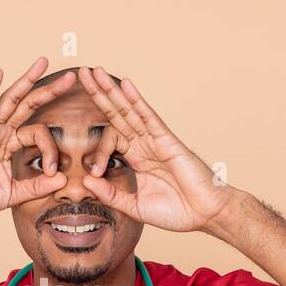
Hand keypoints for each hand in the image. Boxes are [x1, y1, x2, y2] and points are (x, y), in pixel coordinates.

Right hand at [0, 58, 74, 219]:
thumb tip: (62, 180)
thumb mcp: (13, 193)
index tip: (52, 170)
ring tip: (43, 62)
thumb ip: (36, 187)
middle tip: (71, 77)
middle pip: (29, 105)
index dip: (51, 150)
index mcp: (10, 145)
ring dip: (27, 80)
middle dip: (49, 91)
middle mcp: (0, 132)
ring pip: (11, 100)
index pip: (39, 134)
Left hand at [77, 67, 236, 232]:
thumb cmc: (176, 212)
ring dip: (110, 90)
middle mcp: (143, 145)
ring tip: (94, 71)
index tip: (91, 171)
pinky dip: (136, 100)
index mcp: (136, 160)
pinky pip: (148, 116)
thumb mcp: (135, 207)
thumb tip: (86, 181)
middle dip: (98, 95)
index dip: (96, 150)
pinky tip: (124, 84)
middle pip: (116, 115)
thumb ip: (111, 195)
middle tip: (81, 74)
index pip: (110, 139)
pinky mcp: (166, 139)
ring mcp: (154, 140)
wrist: (204, 215)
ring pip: (128, 110)